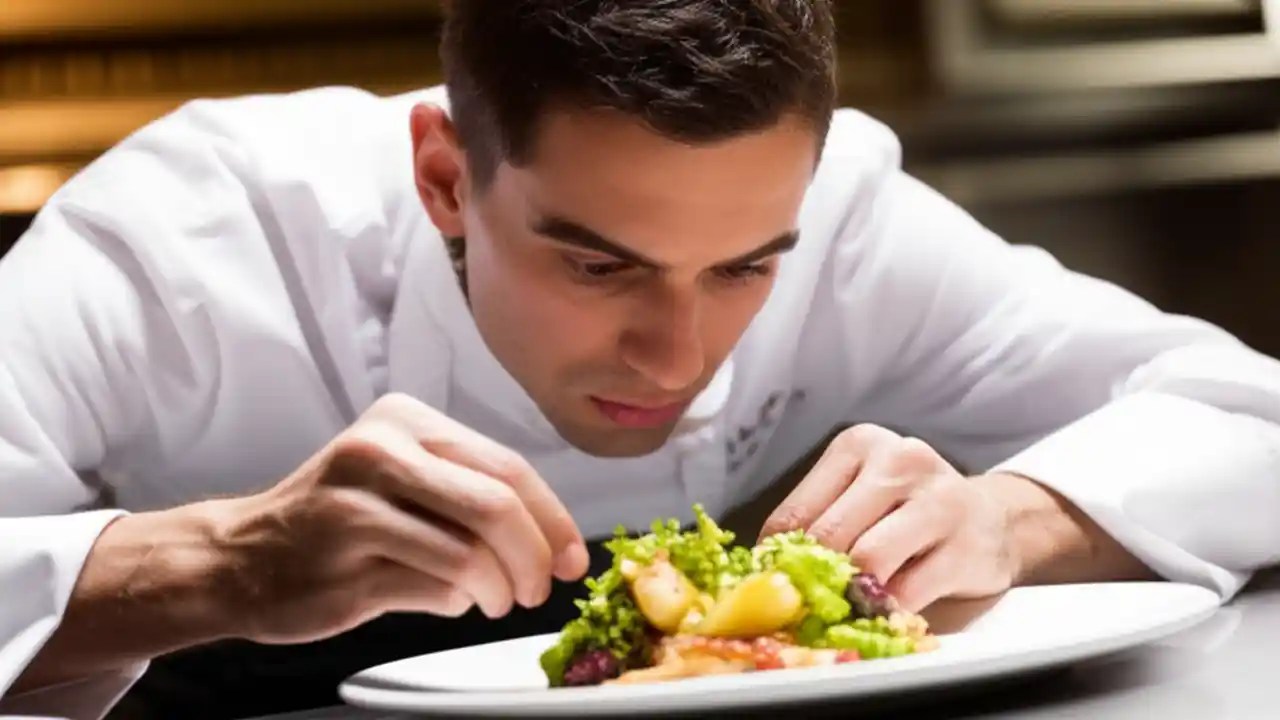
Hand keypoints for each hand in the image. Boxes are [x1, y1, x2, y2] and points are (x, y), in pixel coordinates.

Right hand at [213, 392, 589, 643]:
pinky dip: (459, 602)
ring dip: (499, 589)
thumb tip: (557, 542)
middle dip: (535, 557)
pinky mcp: (345, 567)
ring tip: (496, 601)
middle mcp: (378, 451)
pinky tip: (452, 600)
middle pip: (497, 506)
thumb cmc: (338, 518)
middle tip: (542, 589)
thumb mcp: (400, 475)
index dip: (554, 517)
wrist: (237, 558)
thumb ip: (471, 493)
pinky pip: (435, 589)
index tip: (575, 556)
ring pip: (471, 554)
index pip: (507, 466)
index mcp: (403, 420)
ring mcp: (356, 508)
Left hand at [759, 424, 1018, 612]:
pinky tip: (883, 611)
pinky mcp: (965, 547)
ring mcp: (938, 501)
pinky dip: (887, 610)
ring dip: (852, 594)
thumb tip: (768, 569)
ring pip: (869, 560)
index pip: (797, 511)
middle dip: (815, 578)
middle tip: (809, 605)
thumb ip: (819, 521)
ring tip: (848, 607)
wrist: (993, 520)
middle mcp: (900, 461)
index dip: (780, 558)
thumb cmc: (909, 510)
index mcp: (859, 445)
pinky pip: (908, 592)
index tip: (779, 584)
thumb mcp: (861, 496)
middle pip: (830, 534)